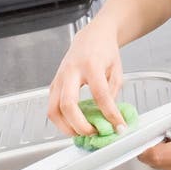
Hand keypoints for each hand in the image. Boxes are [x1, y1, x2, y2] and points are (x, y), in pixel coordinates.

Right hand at [47, 20, 124, 136]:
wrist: (92, 35)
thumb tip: (109, 118)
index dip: (110, 113)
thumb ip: (112, 93)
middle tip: (93, 134)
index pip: (100, 94)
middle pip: (68, 104)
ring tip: (82, 133)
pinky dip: (61, 120)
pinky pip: (52, 107)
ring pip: (53, 109)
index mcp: (91, 64)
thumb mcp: (116, 70)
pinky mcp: (54, 83)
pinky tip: (74, 124)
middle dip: (79, 125)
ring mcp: (59, 77)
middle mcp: (71, 70)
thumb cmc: (105, 51)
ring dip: (66, 127)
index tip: (118, 126)